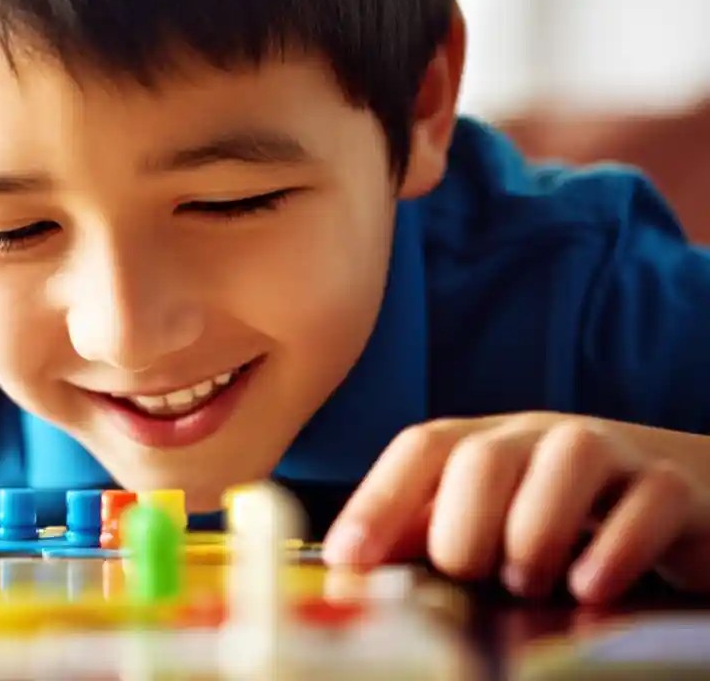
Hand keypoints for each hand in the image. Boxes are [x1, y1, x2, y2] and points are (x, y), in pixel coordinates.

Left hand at [323, 412, 709, 602]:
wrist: (678, 501)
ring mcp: (613, 454)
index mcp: (485, 444)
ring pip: (569, 458)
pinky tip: (589, 586)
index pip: (421, 449)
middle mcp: (540, 438)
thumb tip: (352, 566)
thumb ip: (425, 537)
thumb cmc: (566, 519)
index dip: (377, 501)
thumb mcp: (490, 525)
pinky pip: (649, 500)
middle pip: (484, 457)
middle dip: (463, 530)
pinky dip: (615, 548)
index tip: (348, 558)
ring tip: (527, 584)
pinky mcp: (673, 487)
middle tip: (469, 578)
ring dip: (535, 532)